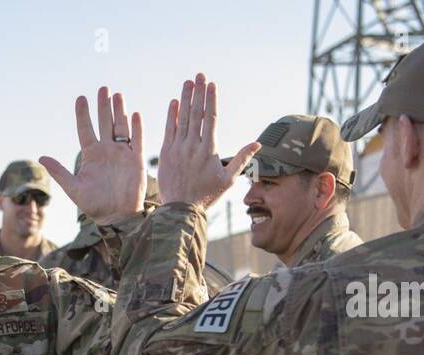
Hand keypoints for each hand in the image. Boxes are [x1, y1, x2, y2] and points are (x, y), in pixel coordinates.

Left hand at [40, 87, 145, 225]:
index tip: (80, 98)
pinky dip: (136, 128)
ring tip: (117, 95)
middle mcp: (106, 151)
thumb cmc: (94, 205)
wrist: (116, 216)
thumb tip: (41, 158)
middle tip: (103, 88)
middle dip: (103, 106)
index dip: (83, 114)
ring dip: (119, 111)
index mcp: (91, 155)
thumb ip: (59, 172)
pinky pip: (137, 140)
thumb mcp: (73, 188)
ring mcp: (122, 153)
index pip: (85, 129)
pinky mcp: (136, 160)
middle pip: (104, 122)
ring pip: (120, 127)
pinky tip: (135, 114)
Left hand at [157, 74, 259, 208]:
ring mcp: (178, 149)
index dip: (211, 100)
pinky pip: (168, 131)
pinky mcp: (166, 154)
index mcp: (209, 150)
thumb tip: (258, 144)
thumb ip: (242, 159)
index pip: (211, 119)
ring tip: (188, 82)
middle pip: (197, 114)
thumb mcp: (228, 180)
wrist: (180, 210)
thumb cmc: (206, 196)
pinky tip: (174, 102)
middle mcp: (193, 147)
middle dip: (198, 93)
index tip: (212, 85)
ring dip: (185, 99)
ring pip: (182, 119)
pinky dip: (171, 116)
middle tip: (199, 75)